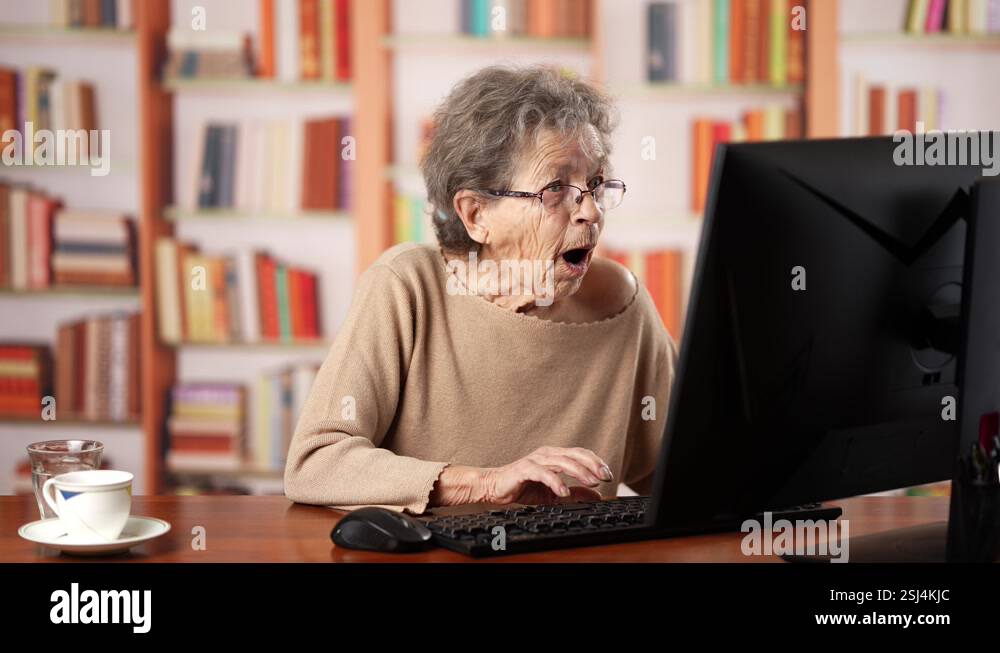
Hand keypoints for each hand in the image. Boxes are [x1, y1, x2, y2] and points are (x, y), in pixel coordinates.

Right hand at [479, 446, 613, 504]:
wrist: (495, 487)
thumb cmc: (523, 487)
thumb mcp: (554, 493)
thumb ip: (575, 493)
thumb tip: (597, 496)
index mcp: (554, 456)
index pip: (580, 454)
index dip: (596, 462)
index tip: (609, 475)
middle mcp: (547, 454)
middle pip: (575, 454)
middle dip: (593, 464)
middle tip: (606, 477)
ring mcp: (535, 460)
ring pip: (562, 461)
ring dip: (580, 472)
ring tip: (592, 482)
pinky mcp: (524, 469)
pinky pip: (543, 473)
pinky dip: (556, 482)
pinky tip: (564, 491)